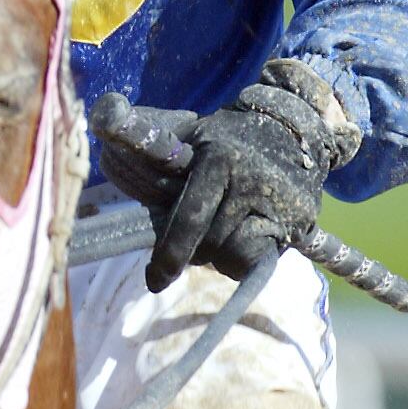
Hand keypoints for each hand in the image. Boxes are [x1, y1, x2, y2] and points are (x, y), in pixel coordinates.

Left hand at [90, 66, 358, 290]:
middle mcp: (251, 181)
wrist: (294, 126)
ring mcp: (280, 203)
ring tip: (219, 232)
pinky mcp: (300, 222)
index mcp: (219, 158)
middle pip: (208, 244)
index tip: (153, 282)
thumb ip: (155, 154)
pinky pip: (261, 260)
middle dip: (192, 251)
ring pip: (233, 257)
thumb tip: (107, 157)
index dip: (170, 254)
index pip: (190, 217)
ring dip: (218, 255)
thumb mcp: (191, 136)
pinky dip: (244, 259)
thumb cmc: (226, 137)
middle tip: (187, 246)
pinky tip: (241, 244)